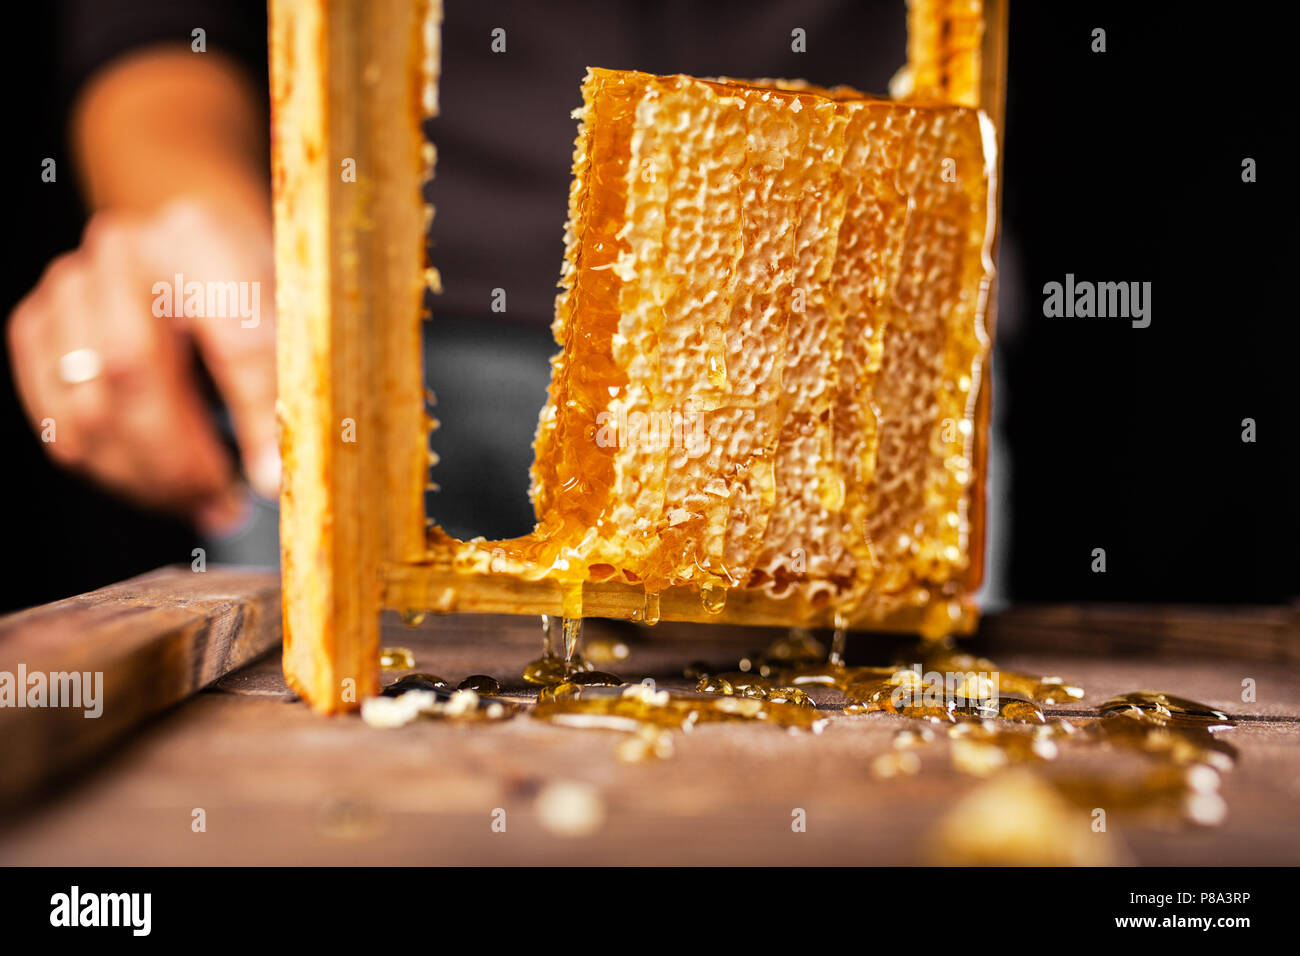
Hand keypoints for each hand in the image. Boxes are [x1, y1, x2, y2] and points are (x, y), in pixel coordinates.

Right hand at [6, 198, 277, 533]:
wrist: (184, 241)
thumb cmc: (247, 282)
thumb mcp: (289, 307)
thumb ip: (290, 371)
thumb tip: (281, 466)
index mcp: (203, 238)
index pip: (234, 337)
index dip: (254, 416)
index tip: (271, 478)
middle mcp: (124, 254)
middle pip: (134, 372)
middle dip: (180, 460)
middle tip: (223, 504)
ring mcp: (70, 288)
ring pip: (88, 407)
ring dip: (145, 477)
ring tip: (199, 502)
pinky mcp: (37, 325)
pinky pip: (58, 420)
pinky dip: (106, 467)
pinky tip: (153, 484)